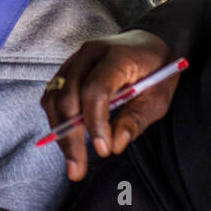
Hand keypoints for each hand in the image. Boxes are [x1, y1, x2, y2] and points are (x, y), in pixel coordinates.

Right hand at [40, 30, 177, 181]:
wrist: (150, 42)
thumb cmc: (156, 71)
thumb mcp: (158, 98)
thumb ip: (136, 120)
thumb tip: (115, 145)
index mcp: (116, 57)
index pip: (95, 91)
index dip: (95, 123)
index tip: (103, 151)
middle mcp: (89, 54)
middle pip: (68, 97)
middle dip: (70, 137)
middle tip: (78, 169)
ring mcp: (74, 59)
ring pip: (54, 98)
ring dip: (59, 132)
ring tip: (72, 161)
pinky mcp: (67, 69)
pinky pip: (52, 95)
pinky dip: (56, 119)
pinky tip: (68, 139)